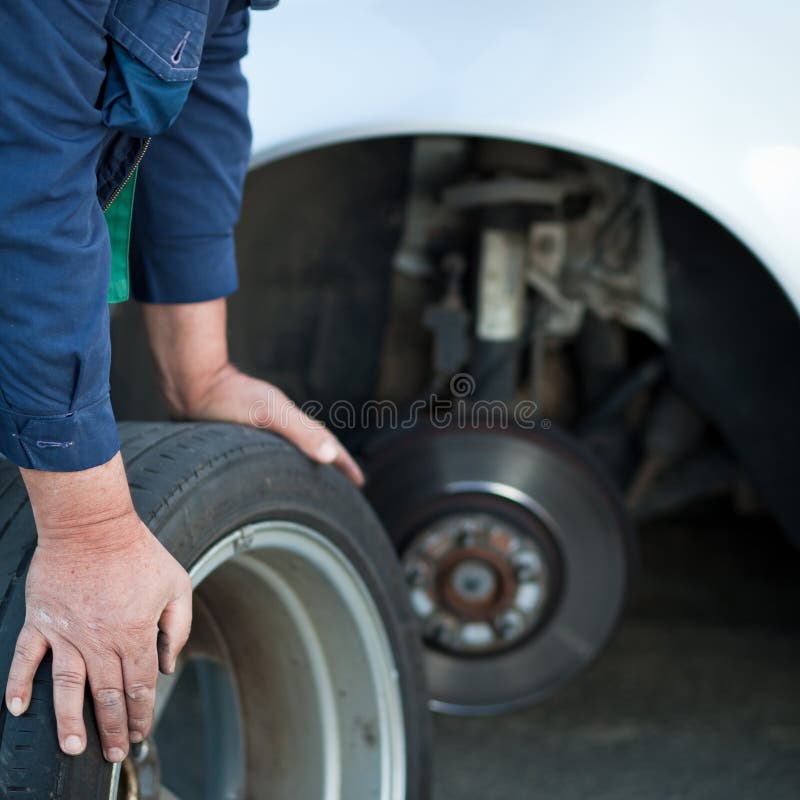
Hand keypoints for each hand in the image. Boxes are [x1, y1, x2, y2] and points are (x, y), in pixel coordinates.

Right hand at [6, 456, 191, 762]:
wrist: (93, 525)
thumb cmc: (138, 552)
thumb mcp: (177, 584)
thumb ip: (177, 627)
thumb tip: (168, 664)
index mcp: (136, 633)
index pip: (141, 685)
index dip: (142, 713)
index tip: (140, 733)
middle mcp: (101, 640)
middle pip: (108, 694)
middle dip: (113, 728)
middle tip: (112, 753)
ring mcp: (67, 633)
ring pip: (68, 688)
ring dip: (70, 721)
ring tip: (74, 748)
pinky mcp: (41, 621)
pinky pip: (26, 658)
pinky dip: (18, 684)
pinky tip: (15, 709)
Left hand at [142, 299, 363, 486]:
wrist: (192, 384)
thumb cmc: (229, 397)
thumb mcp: (270, 413)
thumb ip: (301, 432)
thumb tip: (331, 456)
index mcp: (293, 424)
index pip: (328, 447)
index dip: (345, 465)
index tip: (360, 482)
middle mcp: (281, 427)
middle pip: (314, 450)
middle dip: (332, 467)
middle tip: (346, 487)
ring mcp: (262, 431)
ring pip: (292, 453)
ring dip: (307, 466)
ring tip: (314, 485)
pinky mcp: (241, 437)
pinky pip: (272, 456)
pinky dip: (282, 466)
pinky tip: (272, 474)